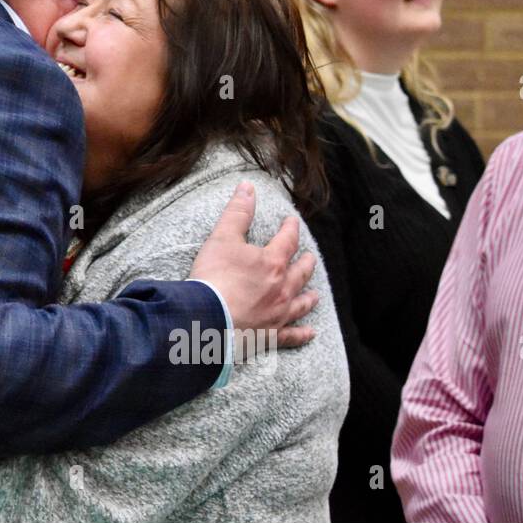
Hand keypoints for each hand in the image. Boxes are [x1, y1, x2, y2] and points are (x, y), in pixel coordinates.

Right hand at [190, 182, 318, 349]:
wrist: (208, 319)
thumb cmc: (214, 277)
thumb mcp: (222, 238)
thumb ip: (237, 212)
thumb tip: (248, 187)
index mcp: (272, 262)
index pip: (287, 241)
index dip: (290, 229)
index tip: (292, 222)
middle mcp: (282, 288)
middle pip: (299, 273)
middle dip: (305, 263)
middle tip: (310, 257)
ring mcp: (278, 314)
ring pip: (300, 303)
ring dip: (308, 297)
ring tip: (314, 295)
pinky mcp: (270, 335)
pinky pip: (292, 335)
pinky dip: (302, 334)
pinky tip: (311, 333)